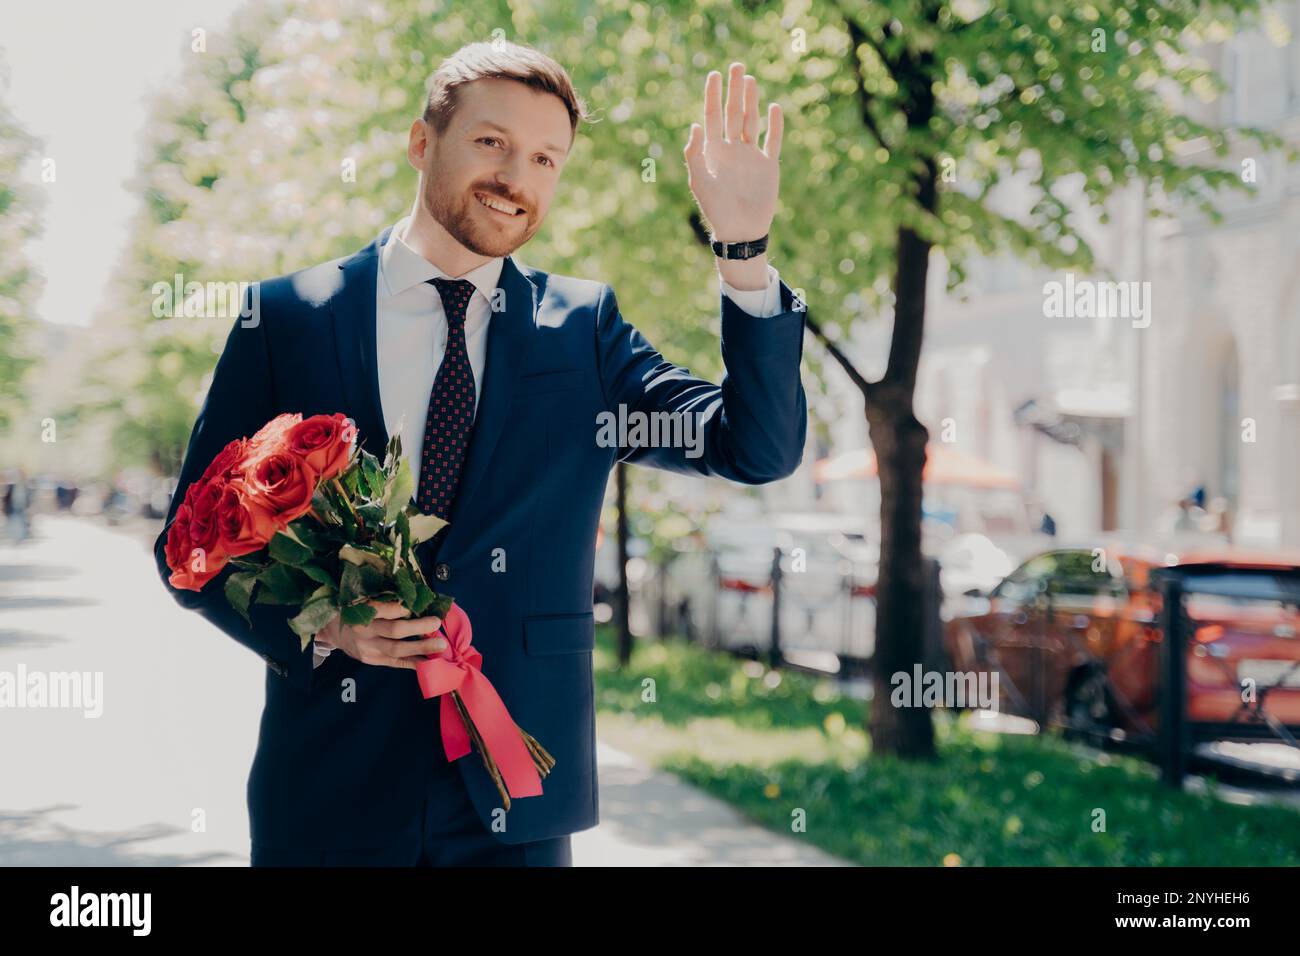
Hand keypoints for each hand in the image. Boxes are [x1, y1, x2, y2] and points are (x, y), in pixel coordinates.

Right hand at [313, 600, 446, 669]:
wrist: (333, 631)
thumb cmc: (353, 609)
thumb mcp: (361, 599)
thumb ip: (382, 599)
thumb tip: (413, 598)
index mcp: (360, 611)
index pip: (381, 610)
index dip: (400, 608)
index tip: (417, 605)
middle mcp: (364, 631)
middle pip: (393, 630)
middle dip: (417, 627)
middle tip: (436, 623)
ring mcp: (368, 649)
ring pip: (396, 650)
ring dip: (421, 648)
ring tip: (440, 646)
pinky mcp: (372, 660)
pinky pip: (395, 663)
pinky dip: (413, 663)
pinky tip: (430, 662)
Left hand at [683, 62, 782, 244]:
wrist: (740, 231)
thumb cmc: (716, 209)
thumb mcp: (700, 181)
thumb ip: (694, 153)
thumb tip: (694, 125)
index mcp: (713, 151)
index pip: (712, 116)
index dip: (713, 95)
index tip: (714, 74)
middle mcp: (732, 149)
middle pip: (733, 113)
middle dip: (734, 90)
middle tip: (737, 66)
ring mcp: (751, 156)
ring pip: (751, 121)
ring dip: (751, 101)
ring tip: (750, 80)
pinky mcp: (768, 166)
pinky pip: (772, 141)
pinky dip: (774, 125)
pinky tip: (774, 107)